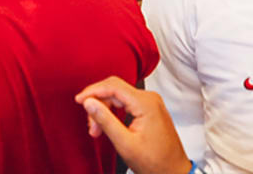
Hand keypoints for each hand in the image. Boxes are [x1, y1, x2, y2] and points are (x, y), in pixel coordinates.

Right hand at [74, 76, 190, 173]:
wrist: (173, 171)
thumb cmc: (154, 161)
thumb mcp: (124, 143)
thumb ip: (105, 120)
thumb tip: (89, 102)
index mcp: (145, 103)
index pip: (113, 86)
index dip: (93, 92)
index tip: (79, 100)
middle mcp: (149, 98)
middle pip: (114, 90)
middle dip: (98, 104)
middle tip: (91, 124)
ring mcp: (151, 103)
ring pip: (118, 97)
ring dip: (105, 110)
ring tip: (97, 130)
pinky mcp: (149, 108)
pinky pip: (126, 103)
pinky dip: (114, 112)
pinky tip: (107, 125)